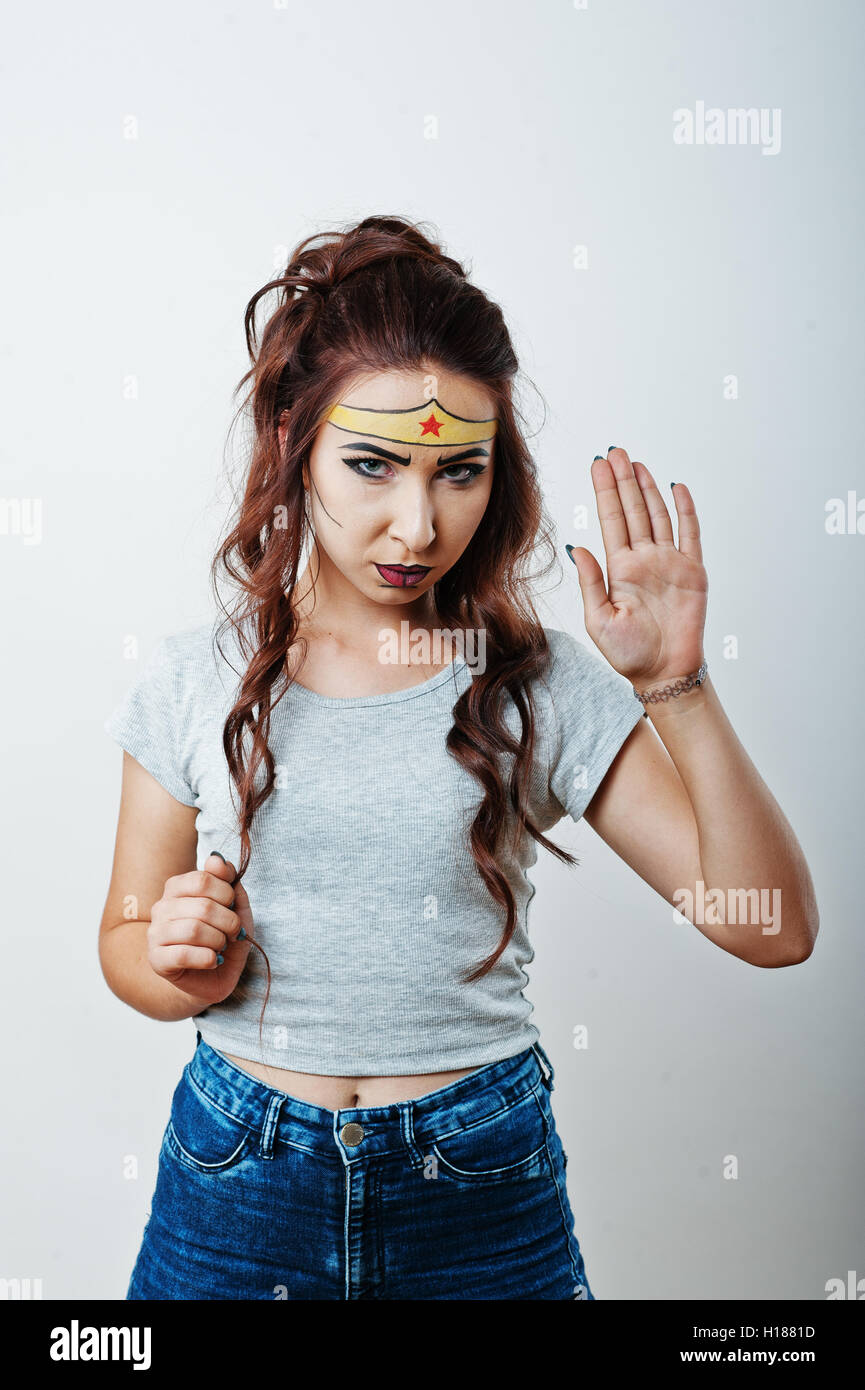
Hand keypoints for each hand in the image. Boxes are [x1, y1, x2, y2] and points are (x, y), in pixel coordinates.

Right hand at [147, 852, 253, 1006]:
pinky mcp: (156, 960)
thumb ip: (228, 880)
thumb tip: (215, 858)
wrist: (213, 976)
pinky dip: (208, 958)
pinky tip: (213, 960)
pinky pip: (183, 954)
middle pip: (203, 906)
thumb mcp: (236, 906)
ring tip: (221, 946)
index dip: (227, 895)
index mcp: (177, 887)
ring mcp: (155, 934)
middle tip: (233, 933)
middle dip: (229, 922)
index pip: (203, 879)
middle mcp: (161, 907)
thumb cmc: (223, 937)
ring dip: (218, 941)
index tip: (233, 908)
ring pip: (194, 930)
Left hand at [567, 447, 707, 686]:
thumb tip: (576, 546)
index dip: (604, 491)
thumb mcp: (598, 619)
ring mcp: (669, 562)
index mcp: (619, 569)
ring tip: (636, 463)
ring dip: (647, 488)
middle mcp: (643, 559)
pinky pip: (690, 533)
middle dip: (622, 480)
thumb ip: (589, 581)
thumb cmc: (629, 653)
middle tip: (615, 451)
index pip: (610, 520)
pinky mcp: (693, 571)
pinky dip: (685, 509)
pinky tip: (676, 487)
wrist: (664, 673)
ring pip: (658, 515)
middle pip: (632, 510)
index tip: (597, 465)